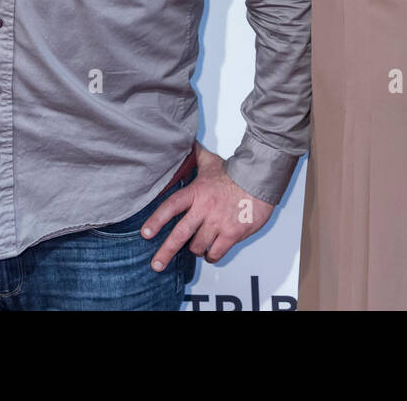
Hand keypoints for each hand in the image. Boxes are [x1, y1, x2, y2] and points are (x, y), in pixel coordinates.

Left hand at [140, 142, 273, 268]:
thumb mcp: (212, 163)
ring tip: (196, 247)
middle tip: (157, 264)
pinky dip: (211, 255)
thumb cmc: (235, 173)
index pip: (171, 207)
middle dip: (165, 252)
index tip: (145, 234)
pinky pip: (216, 252)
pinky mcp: (233, 233)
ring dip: (195, 249)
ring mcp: (219, 223)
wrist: (260, 179)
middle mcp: (205, 209)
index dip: (156, 221)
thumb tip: (187, 143)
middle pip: (180, 235)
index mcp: (197, 192)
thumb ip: (197, 156)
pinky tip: (211, 252)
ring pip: (198, 246)